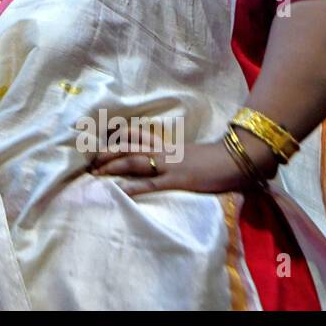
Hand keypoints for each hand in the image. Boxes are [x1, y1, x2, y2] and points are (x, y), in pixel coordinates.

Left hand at [89, 139, 275, 197]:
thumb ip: (175, 155)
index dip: (115, 137)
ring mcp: (170, 165)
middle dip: (106, 152)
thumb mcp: (190, 154)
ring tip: (95, 172)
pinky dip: (135, 186)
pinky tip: (121, 190)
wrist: (238, 159)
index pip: (136, 135)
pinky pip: (153, 183)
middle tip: (88, 159)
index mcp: (167, 145)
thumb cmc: (217, 158)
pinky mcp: (179, 180)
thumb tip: (161, 159)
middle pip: (129, 146)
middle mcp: (164, 151)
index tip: (97, 141)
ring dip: (113, 166)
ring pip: (135, 161)